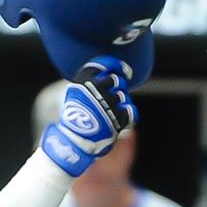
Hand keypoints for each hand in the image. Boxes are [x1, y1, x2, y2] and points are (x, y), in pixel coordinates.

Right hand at [39, 56, 137, 175]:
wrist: (75, 142)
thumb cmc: (75, 119)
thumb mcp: (77, 95)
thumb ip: (92, 83)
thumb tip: (116, 73)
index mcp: (84, 81)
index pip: (104, 64)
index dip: (116, 66)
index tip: (123, 70)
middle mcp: (96, 90)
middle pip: (117, 80)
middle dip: (118, 87)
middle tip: (112, 96)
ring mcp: (108, 104)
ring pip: (124, 96)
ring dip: (120, 102)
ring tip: (110, 111)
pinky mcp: (118, 119)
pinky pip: (131, 110)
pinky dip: (128, 113)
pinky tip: (123, 115)